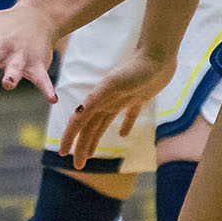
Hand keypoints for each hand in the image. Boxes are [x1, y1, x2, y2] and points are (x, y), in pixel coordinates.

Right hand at [58, 48, 174, 167]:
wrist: (158, 54)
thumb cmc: (138, 67)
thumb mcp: (116, 82)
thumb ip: (99, 94)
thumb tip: (81, 110)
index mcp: (99, 98)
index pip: (79, 122)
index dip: (70, 138)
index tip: (63, 154)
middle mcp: (107, 100)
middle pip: (90, 127)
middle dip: (82, 146)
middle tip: (78, 166)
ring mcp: (121, 99)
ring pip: (103, 124)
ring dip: (95, 140)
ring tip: (91, 155)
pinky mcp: (138, 98)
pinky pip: (129, 116)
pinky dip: (125, 126)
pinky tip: (123, 135)